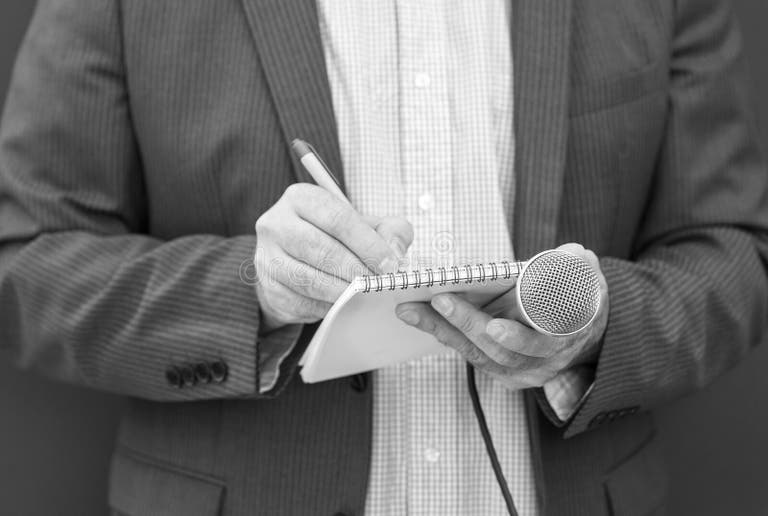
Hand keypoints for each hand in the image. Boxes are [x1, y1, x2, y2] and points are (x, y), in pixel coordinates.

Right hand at [255, 183, 412, 331]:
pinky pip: (301, 301)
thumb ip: (390, 230)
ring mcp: (266, 256)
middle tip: (377, 283)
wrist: (298, 262)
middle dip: (356, 269)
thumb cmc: (338, 239)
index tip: (389, 264)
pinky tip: (343, 304)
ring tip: (364, 295)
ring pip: (309, 279)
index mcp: (300, 198)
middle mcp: (276, 223)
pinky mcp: (267, 286)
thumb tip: (395, 252)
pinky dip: (326, 306)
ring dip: (342, 291)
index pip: (337, 218)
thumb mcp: (366, 225)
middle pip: (321, 249)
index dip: (368, 243)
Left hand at [395, 243, 608, 389]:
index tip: (494, 326)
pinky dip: (441, 333)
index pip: (540, 341)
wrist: (583, 332)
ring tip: (411, 308)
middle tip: (440, 299)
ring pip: (477, 355)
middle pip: (500, 351)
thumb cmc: (579, 298)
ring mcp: (520, 370)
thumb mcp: (587, 278)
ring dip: (442, 330)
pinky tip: (417, 315)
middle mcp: (542, 361)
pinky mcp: (500, 369)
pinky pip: (467, 353)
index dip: (517, 337)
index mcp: (566, 338)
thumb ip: (578, 268)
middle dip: (468, 325)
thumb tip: (571, 256)